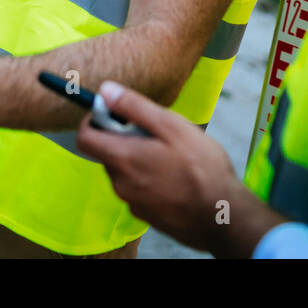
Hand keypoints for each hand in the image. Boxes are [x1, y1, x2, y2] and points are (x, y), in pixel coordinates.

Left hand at [75, 81, 284, 257]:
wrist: (222, 217)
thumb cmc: (201, 167)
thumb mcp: (171, 126)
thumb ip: (135, 107)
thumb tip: (105, 90)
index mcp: (122, 159)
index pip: (84, 138)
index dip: (94, 120)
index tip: (113, 113)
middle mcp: (120, 184)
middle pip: (107, 153)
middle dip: (125, 139)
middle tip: (158, 135)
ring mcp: (132, 203)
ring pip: (125, 171)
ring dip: (139, 159)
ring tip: (172, 157)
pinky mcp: (146, 216)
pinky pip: (138, 190)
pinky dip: (149, 179)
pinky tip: (176, 179)